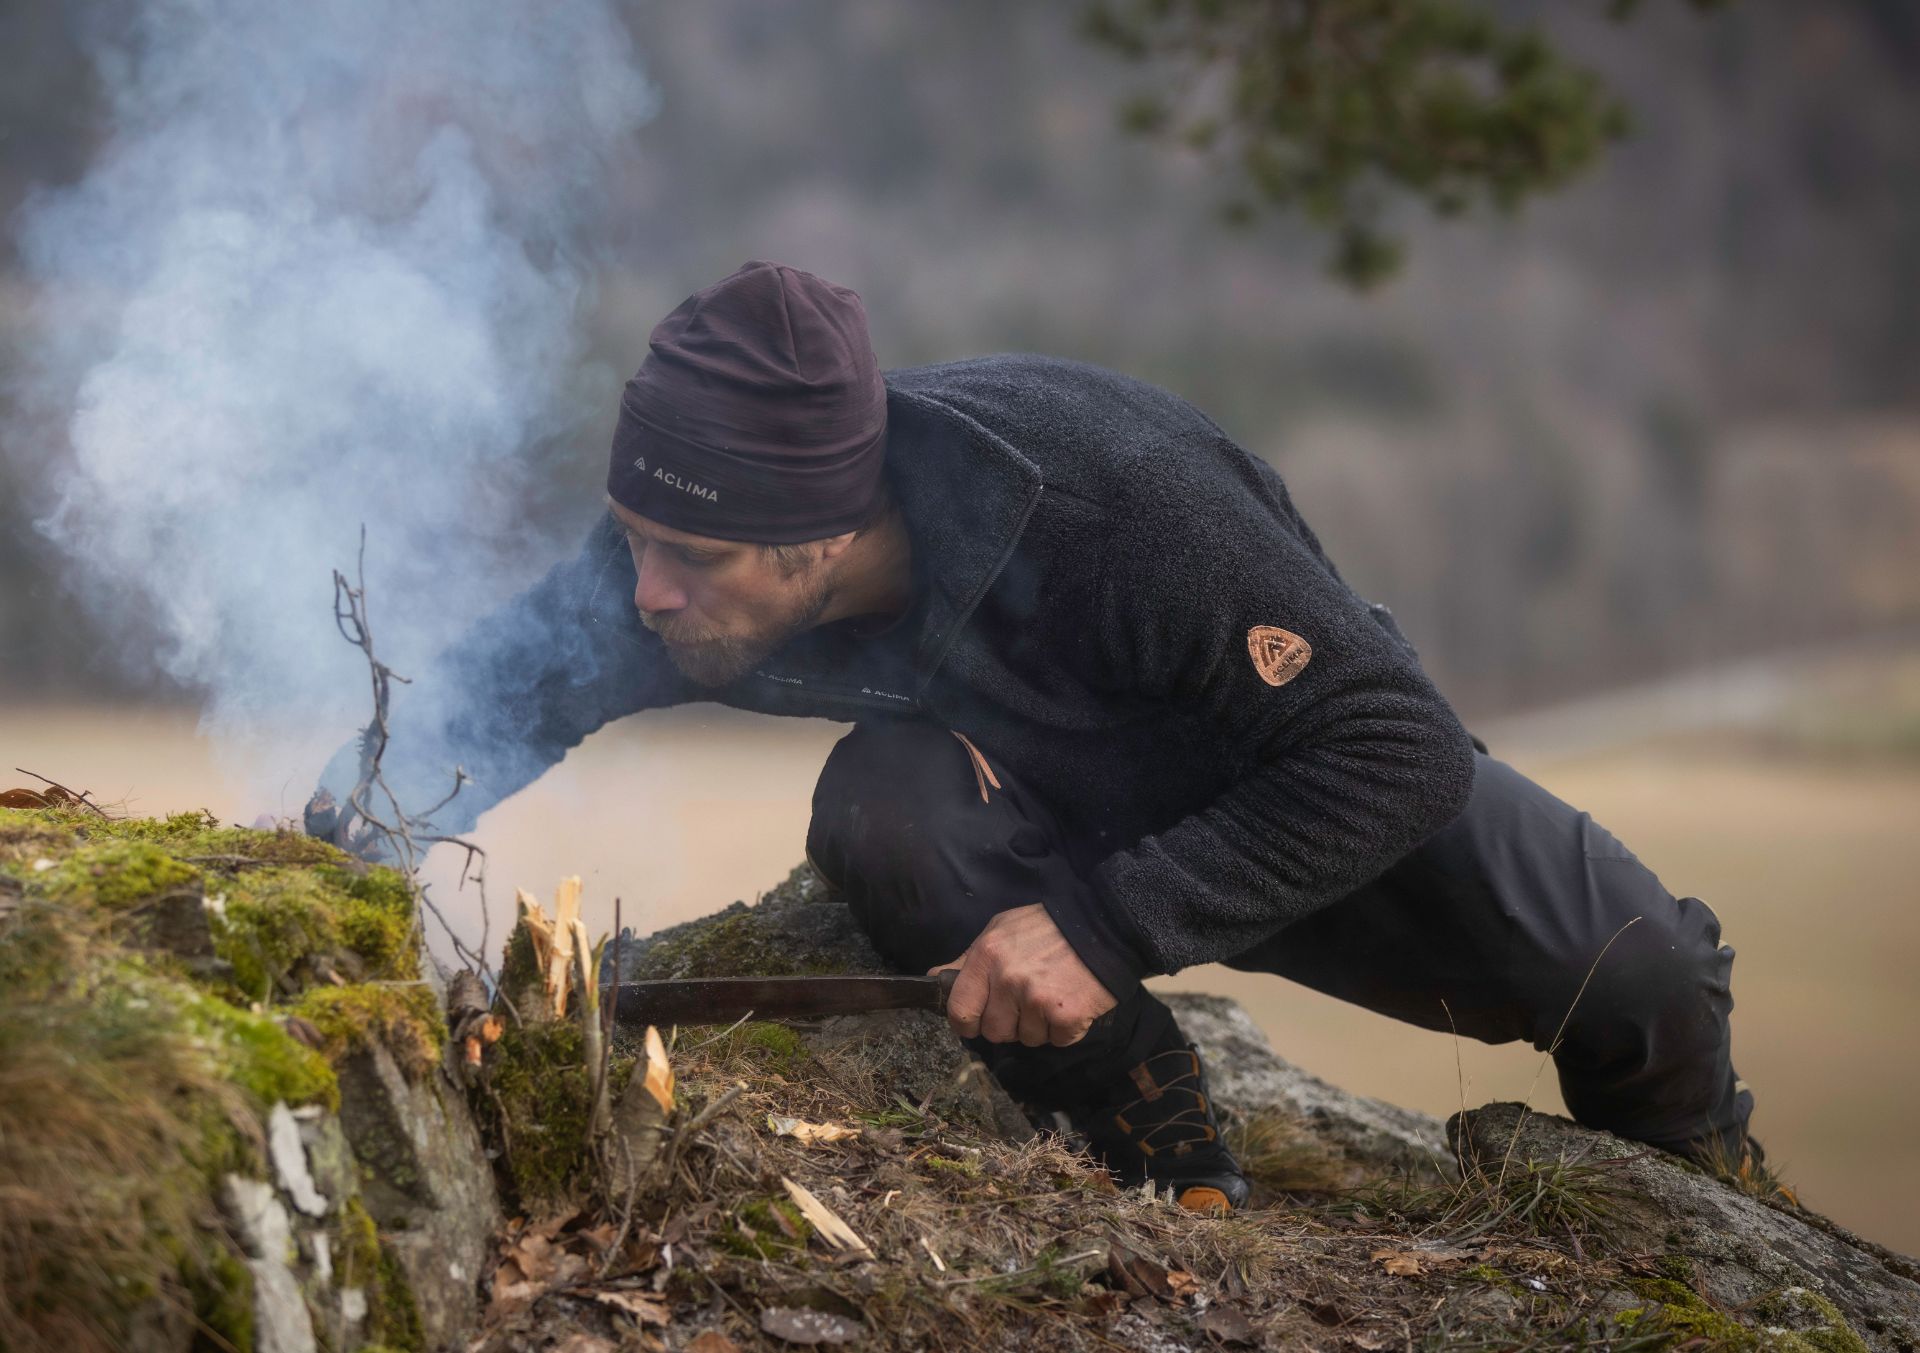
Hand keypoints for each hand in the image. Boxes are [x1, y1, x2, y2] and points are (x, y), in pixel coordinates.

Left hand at [931, 904, 1117, 1048]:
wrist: (1104, 924)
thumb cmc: (1046, 927)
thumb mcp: (1000, 930)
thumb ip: (968, 959)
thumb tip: (935, 979)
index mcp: (986, 956)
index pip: (959, 1011)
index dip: (967, 1022)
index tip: (978, 1019)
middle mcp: (1008, 980)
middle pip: (994, 1032)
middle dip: (1009, 1023)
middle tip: (1026, 1001)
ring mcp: (1037, 1000)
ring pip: (1026, 1039)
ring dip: (1039, 1025)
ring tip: (1052, 995)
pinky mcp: (1067, 1016)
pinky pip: (1056, 1040)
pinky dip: (1065, 1028)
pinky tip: (1071, 1001)